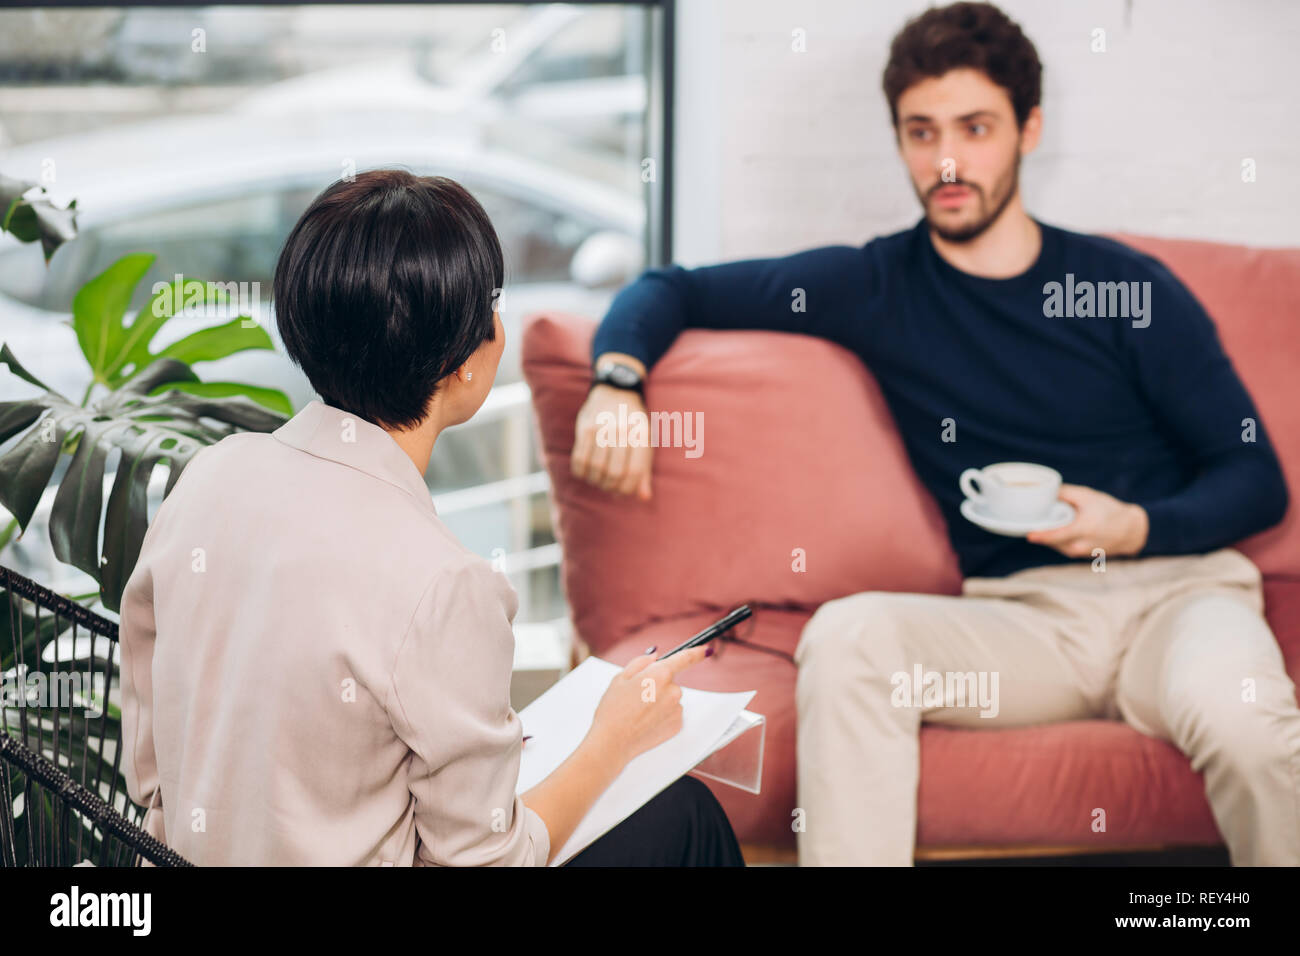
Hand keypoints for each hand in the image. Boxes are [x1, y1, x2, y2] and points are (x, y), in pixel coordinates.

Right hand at [570, 367, 653, 498]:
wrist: (616, 390)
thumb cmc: (633, 422)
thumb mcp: (645, 441)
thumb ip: (644, 470)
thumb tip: (644, 497)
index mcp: (641, 435)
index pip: (634, 472)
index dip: (627, 489)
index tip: (622, 493)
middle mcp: (622, 430)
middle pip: (614, 472)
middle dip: (611, 487)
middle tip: (609, 488)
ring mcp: (602, 428)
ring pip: (596, 468)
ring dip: (596, 481)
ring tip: (598, 481)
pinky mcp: (584, 427)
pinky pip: (580, 458)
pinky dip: (581, 472)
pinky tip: (586, 473)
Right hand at [585, 645, 709, 766]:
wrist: (613, 742)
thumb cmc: (613, 709)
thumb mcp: (620, 677)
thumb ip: (641, 662)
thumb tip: (655, 656)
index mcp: (659, 674)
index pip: (685, 658)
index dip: (697, 652)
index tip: (706, 650)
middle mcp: (673, 690)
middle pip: (670, 681)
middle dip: (657, 684)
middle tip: (637, 696)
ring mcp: (677, 709)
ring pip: (670, 698)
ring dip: (659, 701)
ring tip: (639, 711)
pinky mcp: (677, 725)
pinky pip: (672, 713)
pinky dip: (662, 715)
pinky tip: (646, 721)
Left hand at [1025, 483, 1148, 557]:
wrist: (1131, 531)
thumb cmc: (1110, 511)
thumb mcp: (1088, 497)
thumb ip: (1066, 493)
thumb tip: (1044, 491)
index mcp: (1083, 530)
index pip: (1056, 536)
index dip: (1040, 535)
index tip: (1028, 534)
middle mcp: (1079, 545)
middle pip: (1051, 539)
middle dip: (1042, 528)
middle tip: (1036, 515)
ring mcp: (1079, 553)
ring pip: (1055, 543)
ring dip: (1050, 532)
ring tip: (1053, 518)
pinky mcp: (1079, 555)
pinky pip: (1061, 546)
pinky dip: (1057, 537)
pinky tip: (1060, 526)